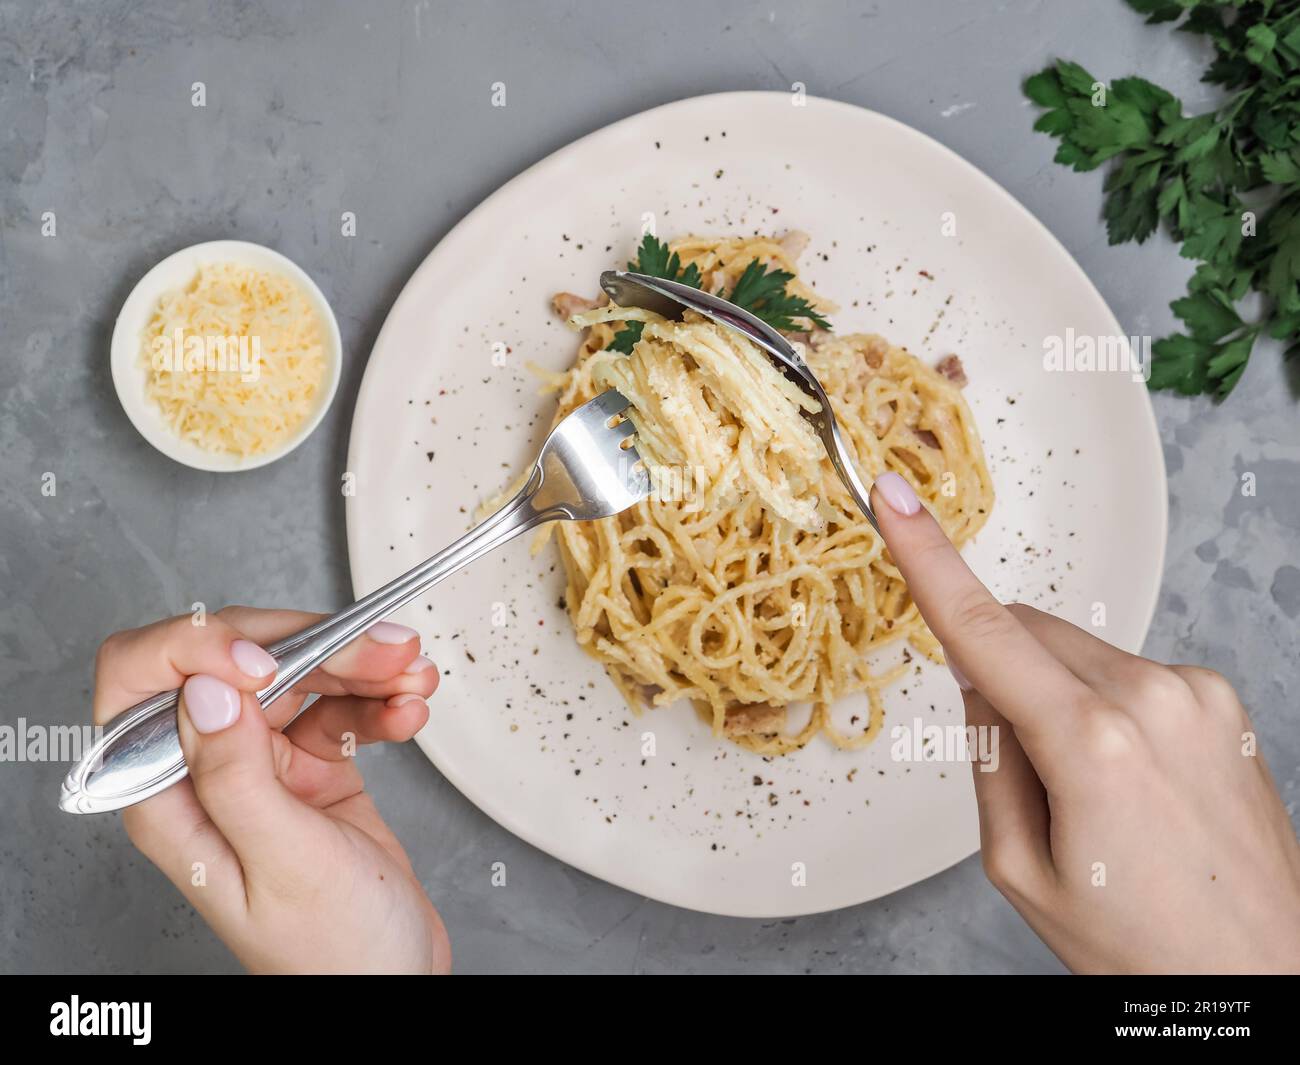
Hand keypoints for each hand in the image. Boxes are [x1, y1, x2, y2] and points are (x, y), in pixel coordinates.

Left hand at [93, 607, 449, 973]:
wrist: (394, 982)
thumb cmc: (334, 955)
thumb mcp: (284, 864)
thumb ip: (238, 779)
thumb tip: (207, 690)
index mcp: (172, 802)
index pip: (143, 685)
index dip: (199, 651)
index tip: (271, 661)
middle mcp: (209, 776)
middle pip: (239, 667)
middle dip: (314, 646)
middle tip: (381, 651)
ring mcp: (263, 769)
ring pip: (300, 677)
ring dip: (362, 665)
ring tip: (411, 674)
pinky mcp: (313, 767)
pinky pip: (341, 707)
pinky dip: (380, 699)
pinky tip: (408, 710)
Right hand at [870, 472, 1299, 973]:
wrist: (1263, 975)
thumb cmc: (1141, 944)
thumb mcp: (1020, 867)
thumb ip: (988, 758)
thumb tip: (980, 679)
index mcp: (1093, 745)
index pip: (983, 632)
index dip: (928, 558)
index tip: (894, 498)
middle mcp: (1153, 696)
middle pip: (1028, 636)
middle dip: (999, 676)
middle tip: (1022, 773)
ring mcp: (1195, 693)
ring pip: (1074, 654)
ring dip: (1052, 696)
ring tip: (1091, 793)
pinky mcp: (1218, 699)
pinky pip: (1123, 673)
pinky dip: (1099, 705)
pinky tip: (1128, 780)